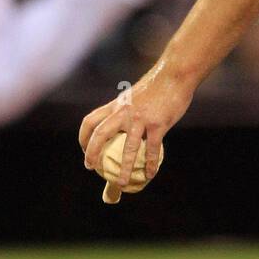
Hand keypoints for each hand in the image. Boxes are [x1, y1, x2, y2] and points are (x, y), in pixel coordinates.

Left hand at [79, 62, 194, 189]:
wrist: (175, 74)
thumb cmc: (157, 86)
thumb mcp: (134, 95)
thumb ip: (127, 109)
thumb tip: (123, 125)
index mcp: (116, 105)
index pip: (90, 121)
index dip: (83, 137)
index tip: (84, 150)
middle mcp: (124, 112)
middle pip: (100, 134)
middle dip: (92, 153)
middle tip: (91, 167)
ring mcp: (140, 118)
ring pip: (128, 148)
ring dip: (123, 168)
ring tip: (121, 183)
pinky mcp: (158, 124)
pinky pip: (152, 149)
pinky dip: (150, 164)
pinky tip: (150, 174)